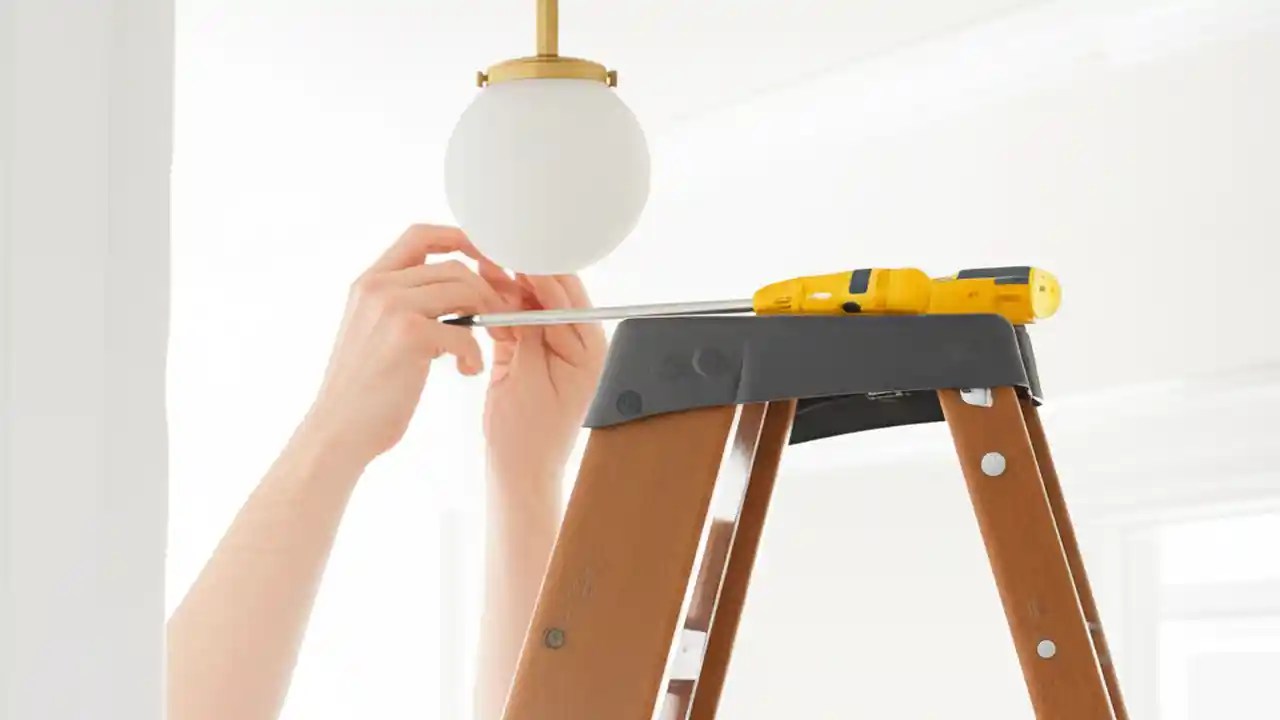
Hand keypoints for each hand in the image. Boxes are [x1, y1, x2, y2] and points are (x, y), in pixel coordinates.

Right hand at [300, 225, 500, 467]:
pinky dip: (474, 354)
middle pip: (453, 266)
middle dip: (485, 291)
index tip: (486, 260)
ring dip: (485, 320)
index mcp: (369, 282)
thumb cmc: (364, 391)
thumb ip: (403, 306)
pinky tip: (466, 371)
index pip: (420, 235)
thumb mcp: (374, 332)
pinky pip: (465, 333)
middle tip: (497, 320)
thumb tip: (456, 297)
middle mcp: (377, 287)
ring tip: (476, 351)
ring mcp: (392, 307)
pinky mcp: (409, 335)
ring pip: (464, 291)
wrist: (339, 431)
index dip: (460, 239)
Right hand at [478, 263, 607, 478]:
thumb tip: (522, 288)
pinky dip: (498, 310)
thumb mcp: (527, 376)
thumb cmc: (528, 436)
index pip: (568, 297)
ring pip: (529, 304)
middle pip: (550, 294)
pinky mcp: (528, 352)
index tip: (517, 250)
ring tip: (481, 271)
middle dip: (521, 275)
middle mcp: (577, 343)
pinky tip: (480, 299)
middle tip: (492, 254)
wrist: (516, 471)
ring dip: (506, 290)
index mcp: (589, 349)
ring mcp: (552, 346)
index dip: (541, 272)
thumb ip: (527, 331)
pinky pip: (515, 319)